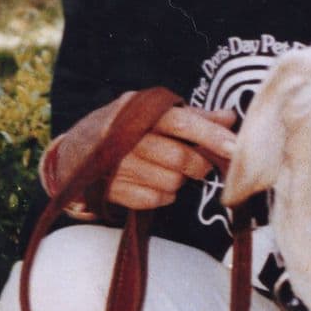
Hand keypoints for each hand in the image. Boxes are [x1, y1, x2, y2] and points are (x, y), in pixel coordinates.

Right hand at [50, 93, 236, 210]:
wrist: (75, 149)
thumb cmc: (127, 126)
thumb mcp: (156, 113)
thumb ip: (194, 116)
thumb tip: (231, 117)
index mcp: (142, 111)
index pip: (182, 122)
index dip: (211, 134)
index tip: (235, 147)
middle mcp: (127, 137)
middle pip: (179, 158)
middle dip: (198, 165)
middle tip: (201, 164)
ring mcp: (116, 166)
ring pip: (169, 182)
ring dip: (179, 181)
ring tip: (171, 170)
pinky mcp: (110, 190)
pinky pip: (153, 200)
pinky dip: (163, 195)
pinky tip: (156, 182)